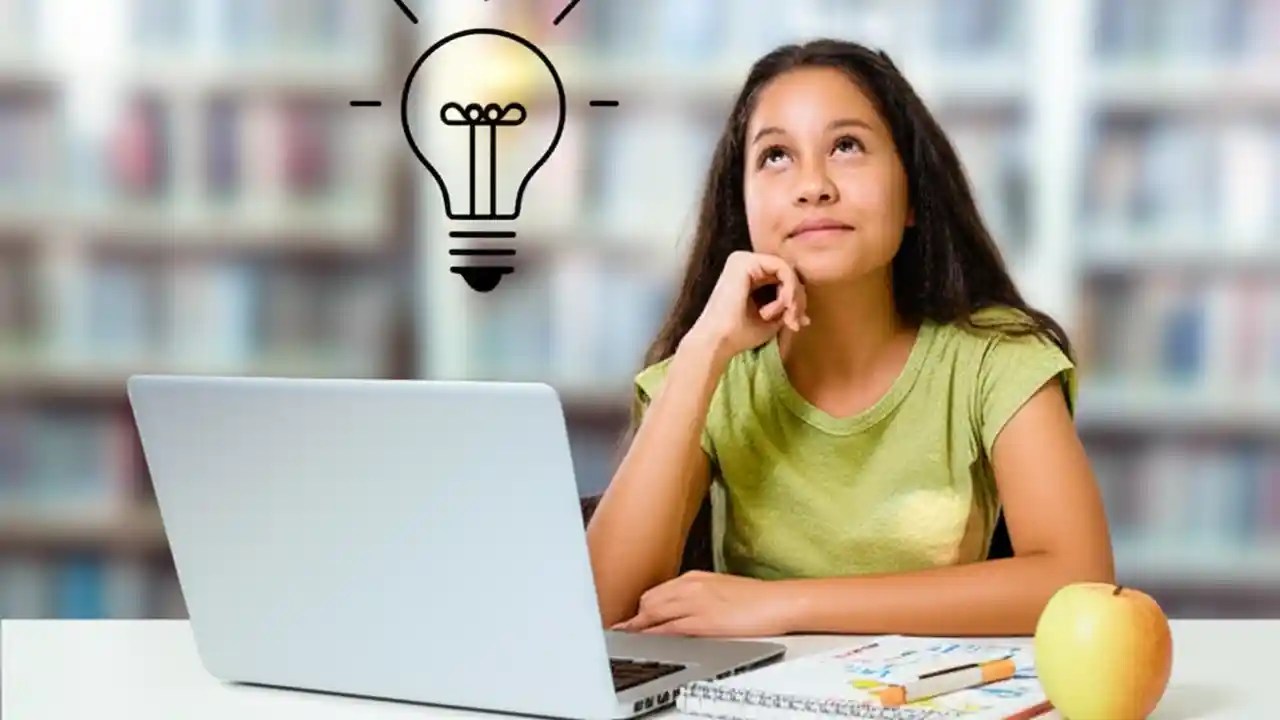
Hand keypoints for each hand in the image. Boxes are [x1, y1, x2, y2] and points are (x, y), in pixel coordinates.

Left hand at [610, 571, 790, 637]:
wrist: (777, 602)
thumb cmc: (754, 599)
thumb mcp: (719, 589)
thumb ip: (697, 595)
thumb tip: (680, 608)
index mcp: (694, 577)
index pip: (656, 592)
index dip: (641, 608)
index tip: (631, 618)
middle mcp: (690, 586)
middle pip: (649, 601)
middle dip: (635, 617)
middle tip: (624, 631)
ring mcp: (695, 603)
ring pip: (654, 614)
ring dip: (638, 627)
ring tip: (626, 638)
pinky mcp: (703, 620)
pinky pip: (669, 628)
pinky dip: (653, 635)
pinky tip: (645, 642)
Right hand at [683, 251, 807, 360]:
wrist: (718, 341)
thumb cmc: (739, 335)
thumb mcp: (770, 322)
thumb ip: (786, 313)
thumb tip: (806, 318)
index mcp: (747, 275)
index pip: (782, 279)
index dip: (796, 301)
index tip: (796, 324)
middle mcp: (745, 263)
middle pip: (786, 273)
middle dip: (797, 299)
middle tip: (795, 322)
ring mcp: (743, 259)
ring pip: (787, 270)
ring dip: (793, 296)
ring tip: (786, 317)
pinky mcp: (746, 262)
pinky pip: (782, 268)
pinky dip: (790, 288)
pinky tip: (785, 305)